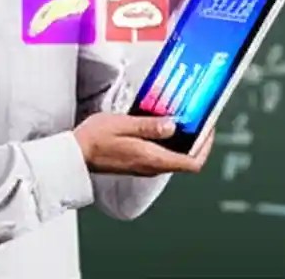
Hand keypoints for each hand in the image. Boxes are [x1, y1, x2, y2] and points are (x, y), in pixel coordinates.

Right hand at [72, 113, 213, 176]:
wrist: (75, 154)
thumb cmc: (95, 139)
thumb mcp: (123, 124)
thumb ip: (150, 126)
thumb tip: (174, 126)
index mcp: (152, 158)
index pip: (192, 162)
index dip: (206, 146)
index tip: (208, 128)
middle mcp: (152, 166)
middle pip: (187, 159)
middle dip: (197, 139)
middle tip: (198, 118)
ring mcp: (145, 166)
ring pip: (175, 156)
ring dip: (183, 139)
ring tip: (181, 117)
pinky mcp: (138, 162)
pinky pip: (162, 153)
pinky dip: (168, 141)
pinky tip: (161, 124)